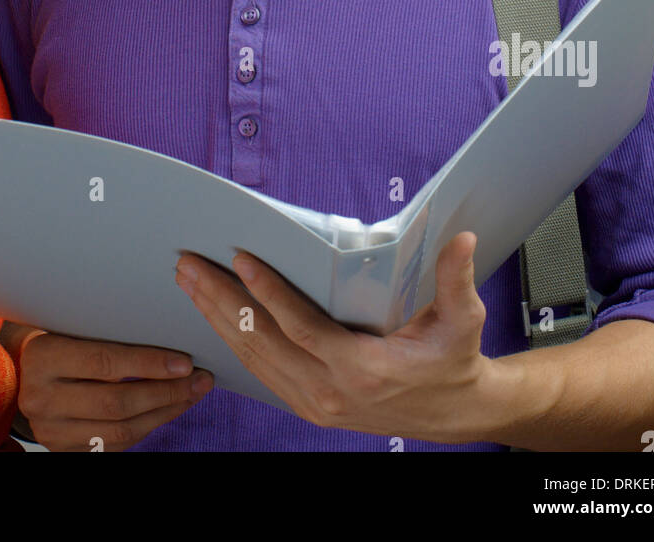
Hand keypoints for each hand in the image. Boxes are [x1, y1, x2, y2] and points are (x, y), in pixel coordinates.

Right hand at [15, 331, 213, 451]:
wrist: (16, 372)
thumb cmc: (55, 336)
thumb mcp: (70, 324)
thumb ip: (106, 329)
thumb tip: (166, 329)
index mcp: (43, 357)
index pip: (105, 362)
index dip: (148, 363)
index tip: (185, 362)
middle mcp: (42, 398)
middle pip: (116, 403)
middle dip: (166, 392)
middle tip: (199, 380)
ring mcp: (50, 430)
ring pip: (120, 430)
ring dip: (164, 413)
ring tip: (192, 394)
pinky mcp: (63, 450)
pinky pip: (115, 444)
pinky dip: (147, 427)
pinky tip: (168, 410)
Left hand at [175, 231, 507, 442]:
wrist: (455, 414)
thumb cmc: (454, 362)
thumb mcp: (464, 321)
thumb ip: (456, 279)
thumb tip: (461, 239)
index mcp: (363, 369)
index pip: (302, 327)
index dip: (269, 292)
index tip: (241, 258)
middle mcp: (331, 390)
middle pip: (262, 342)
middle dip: (220, 300)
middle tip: (189, 265)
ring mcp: (316, 403)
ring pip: (253, 360)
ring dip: (217, 319)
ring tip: (190, 284)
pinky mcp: (309, 406)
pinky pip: (261, 373)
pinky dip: (233, 342)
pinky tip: (214, 317)